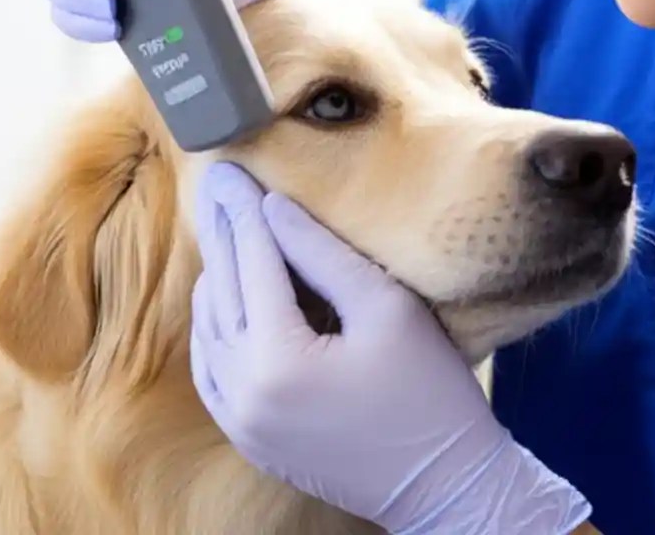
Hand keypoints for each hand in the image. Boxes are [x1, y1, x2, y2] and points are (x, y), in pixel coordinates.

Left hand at [190, 162, 592, 533]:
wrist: (446, 485)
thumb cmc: (431, 394)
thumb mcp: (387, 309)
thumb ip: (324, 255)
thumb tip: (274, 208)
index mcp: (277, 360)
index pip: (253, 264)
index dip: (244, 210)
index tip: (230, 169)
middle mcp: (244, 393)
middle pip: (222, 291)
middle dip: (224, 233)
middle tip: (216, 185)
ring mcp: (241, 422)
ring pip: (209, 329)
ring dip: (217, 276)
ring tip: (226, 229)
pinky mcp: (250, 437)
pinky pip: (211, 369)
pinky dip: (213, 325)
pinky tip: (224, 296)